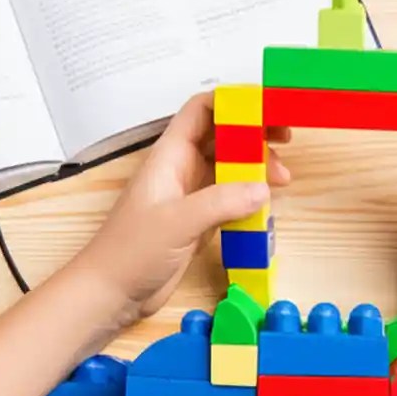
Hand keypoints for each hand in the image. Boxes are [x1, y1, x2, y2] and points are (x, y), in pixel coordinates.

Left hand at [70, 92, 291, 323]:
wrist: (110, 294)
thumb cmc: (130, 251)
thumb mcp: (177, 222)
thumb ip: (220, 202)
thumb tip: (263, 188)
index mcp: (170, 155)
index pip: (202, 110)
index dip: (233, 101)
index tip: (267, 108)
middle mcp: (182, 168)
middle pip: (223, 134)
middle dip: (255, 132)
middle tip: (285, 139)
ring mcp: (191, 194)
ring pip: (230, 165)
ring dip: (257, 165)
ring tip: (282, 178)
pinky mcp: (199, 219)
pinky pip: (231, 195)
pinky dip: (251, 193)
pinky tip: (266, 202)